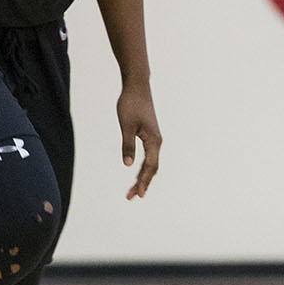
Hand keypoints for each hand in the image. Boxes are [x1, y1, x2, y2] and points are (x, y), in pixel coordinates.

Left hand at [117, 81, 161, 199]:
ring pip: (151, 163)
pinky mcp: (149, 135)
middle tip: (131, 197)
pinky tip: (136, 171)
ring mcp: (154, 139)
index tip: (139, 195)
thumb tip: (127, 165)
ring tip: (133, 190)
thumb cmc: (130, 104)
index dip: (144, 182)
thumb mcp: (126, 126)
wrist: (137, 87)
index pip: (150, 167)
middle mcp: (157, 142)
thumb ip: (127, 146)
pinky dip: (143, 167)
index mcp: (154, 141)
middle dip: (143, 183)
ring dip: (142, 177)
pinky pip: (149, 156)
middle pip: (152, 168)